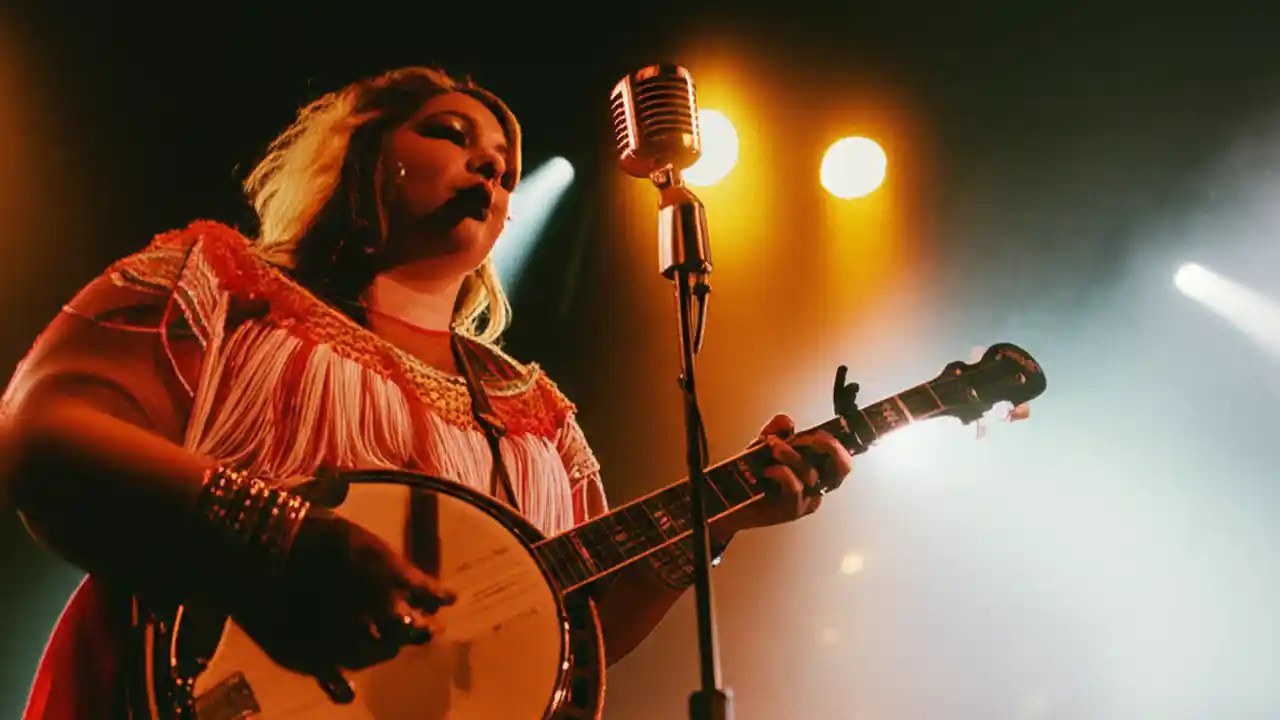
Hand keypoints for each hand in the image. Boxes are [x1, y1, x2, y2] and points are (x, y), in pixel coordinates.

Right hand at [234, 508, 454, 674]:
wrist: (250, 545)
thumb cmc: (289, 520)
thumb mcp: (326, 508)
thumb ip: (344, 513)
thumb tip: (334, 481)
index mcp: (385, 567)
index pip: (424, 589)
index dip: (437, 595)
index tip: (449, 599)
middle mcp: (375, 604)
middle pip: (409, 628)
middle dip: (418, 630)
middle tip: (427, 632)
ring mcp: (345, 631)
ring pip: (378, 653)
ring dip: (386, 651)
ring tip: (391, 650)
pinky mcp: (312, 653)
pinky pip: (335, 678)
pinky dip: (341, 687)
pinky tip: (346, 693)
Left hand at [719, 414, 853, 535]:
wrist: (730, 498)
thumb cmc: (752, 475)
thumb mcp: (764, 444)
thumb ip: (777, 429)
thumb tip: (789, 423)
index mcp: (816, 468)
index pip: (842, 455)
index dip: (836, 440)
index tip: (814, 431)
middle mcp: (816, 484)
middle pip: (843, 466)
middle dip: (828, 445)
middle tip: (805, 438)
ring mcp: (807, 499)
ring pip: (811, 472)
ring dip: (790, 454)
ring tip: (773, 447)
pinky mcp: (794, 510)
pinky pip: (796, 486)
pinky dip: (782, 472)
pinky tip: (767, 470)